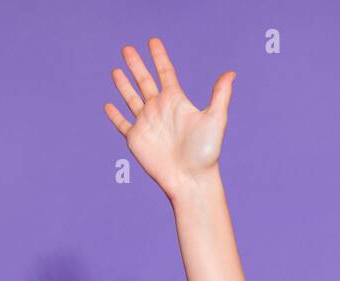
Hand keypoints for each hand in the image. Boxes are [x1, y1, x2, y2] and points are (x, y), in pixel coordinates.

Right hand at [103, 38, 234, 200]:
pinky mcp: (136, 139)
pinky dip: (114, 115)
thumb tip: (231, 73)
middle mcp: (159, 109)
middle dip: (136, 64)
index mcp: (176, 101)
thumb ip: (220, 95)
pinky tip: (108, 106)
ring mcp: (147, 123)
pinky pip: (122, 124)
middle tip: (127, 48)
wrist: (191, 179)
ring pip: (131, 98)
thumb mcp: (215, 119)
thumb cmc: (206, 152)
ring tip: (116, 70)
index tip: (153, 41)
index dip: (159, 56)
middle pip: (144, 81)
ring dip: (123, 85)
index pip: (165, 72)